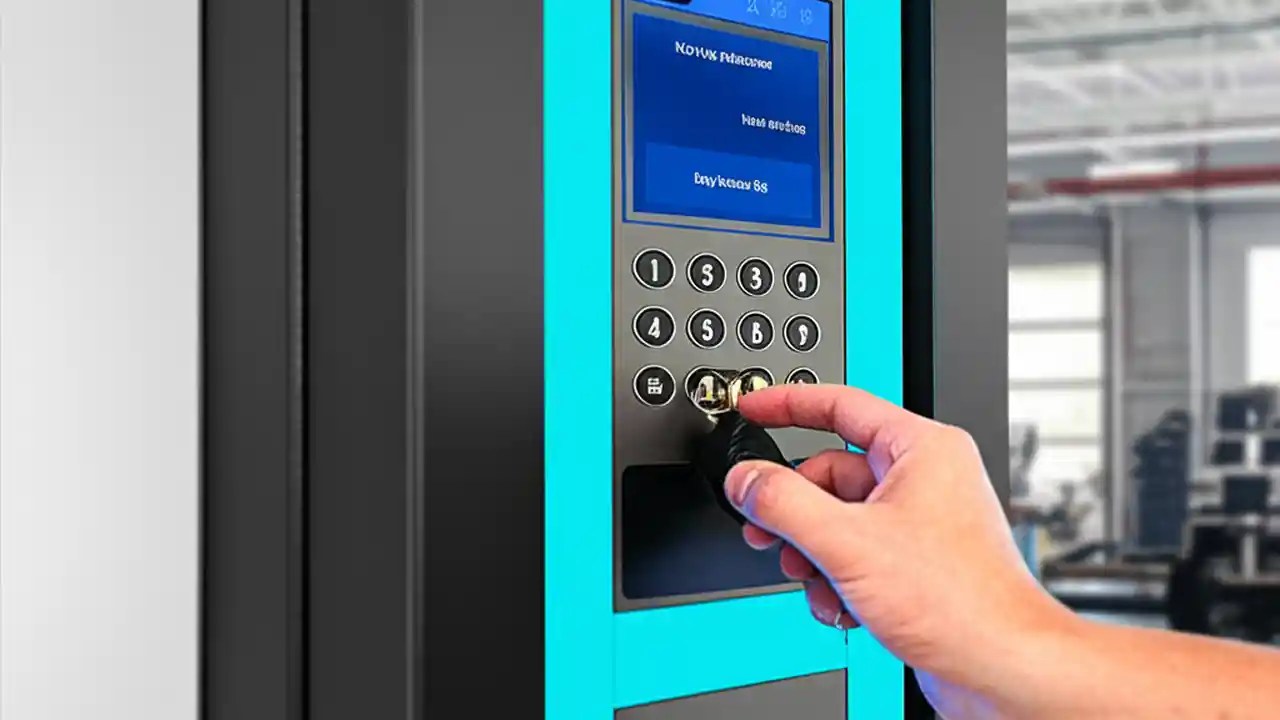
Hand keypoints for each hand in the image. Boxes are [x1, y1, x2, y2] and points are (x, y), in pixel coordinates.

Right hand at [726, 384, 1072, 715]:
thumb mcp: (847, 541)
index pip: (840, 404)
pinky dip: (836, 578)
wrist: (999, 666)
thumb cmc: (960, 601)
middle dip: (794, 511)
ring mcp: (921, 521)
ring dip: (813, 554)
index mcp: (921, 449)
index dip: (787, 404)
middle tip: (765, 529)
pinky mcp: (916, 562)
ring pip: (838, 519)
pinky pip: (855, 553)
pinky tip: (839, 605)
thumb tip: (746, 480)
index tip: (751, 409)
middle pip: (830, 474)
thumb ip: (783, 503)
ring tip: (812, 580)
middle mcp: (925, 478)